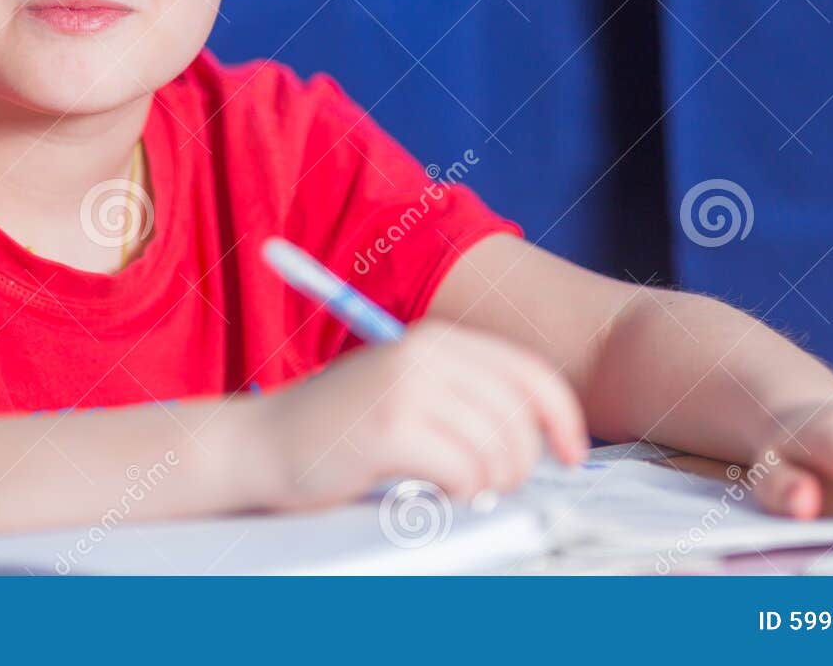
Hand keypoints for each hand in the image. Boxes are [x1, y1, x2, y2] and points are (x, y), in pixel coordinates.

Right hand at [252, 322, 588, 511]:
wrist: (262, 444)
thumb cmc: (341, 429)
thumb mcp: (409, 389)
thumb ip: (466, 395)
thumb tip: (541, 433)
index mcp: (438, 339)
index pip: (531, 374)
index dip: (563, 419)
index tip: (571, 455)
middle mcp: (425, 353)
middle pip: (519, 416)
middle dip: (522, 462)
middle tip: (497, 484)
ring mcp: (405, 388)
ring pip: (497, 447)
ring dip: (490, 482)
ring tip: (463, 489)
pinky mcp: (388, 429)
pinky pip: (463, 471)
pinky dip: (461, 492)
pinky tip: (438, 493)